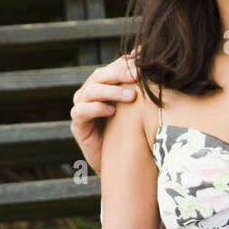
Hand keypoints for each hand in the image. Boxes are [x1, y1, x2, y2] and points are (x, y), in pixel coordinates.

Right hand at [70, 50, 139, 173]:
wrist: (117, 164)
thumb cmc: (129, 134)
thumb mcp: (138, 109)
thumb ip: (142, 88)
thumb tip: (152, 65)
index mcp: (104, 85)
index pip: (113, 67)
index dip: (127, 63)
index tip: (145, 63)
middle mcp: (90, 92)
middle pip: (101, 75)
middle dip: (120, 73)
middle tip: (138, 76)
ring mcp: (81, 107)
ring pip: (91, 91)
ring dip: (111, 91)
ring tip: (131, 96)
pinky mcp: (77, 124)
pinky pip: (82, 111)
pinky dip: (96, 108)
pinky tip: (112, 111)